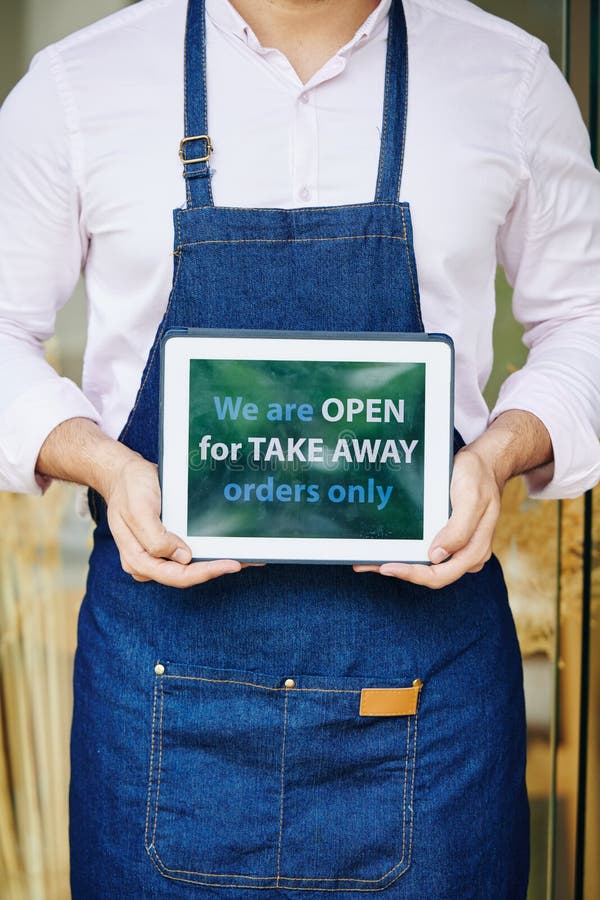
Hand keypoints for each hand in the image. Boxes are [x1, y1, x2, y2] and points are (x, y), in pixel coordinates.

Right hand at [104, 454, 254, 586]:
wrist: (124, 474)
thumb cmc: (130, 488)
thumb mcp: (138, 508)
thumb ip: (155, 536)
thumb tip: (183, 557)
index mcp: (137, 559)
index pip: (176, 575)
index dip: (205, 572)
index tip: (232, 564)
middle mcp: (149, 562)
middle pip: (187, 575)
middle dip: (216, 569)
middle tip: (248, 561)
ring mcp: (158, 554)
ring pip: (190, 567)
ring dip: (216, 562)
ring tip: (247, 557)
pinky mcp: (167, 544)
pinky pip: (190, 553)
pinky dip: (210, 551)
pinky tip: (228, 546)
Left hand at [353, 409, 552, 588]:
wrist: (483, 464)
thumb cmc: (478, 478)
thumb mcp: (471, 498)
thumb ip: (458, 529)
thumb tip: (436, 556)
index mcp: (474, 550)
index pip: (441, 574)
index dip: (413, 574)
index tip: (387, 566)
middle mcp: (465, 555)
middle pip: (429, 575)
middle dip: (399, 571)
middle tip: (366, 565)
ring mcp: (456, 549)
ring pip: (424, 566)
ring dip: (398, 563)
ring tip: (366, 561)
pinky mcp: (446, 539)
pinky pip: (424, 552)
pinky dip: (404, 552)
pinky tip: (384, 549)